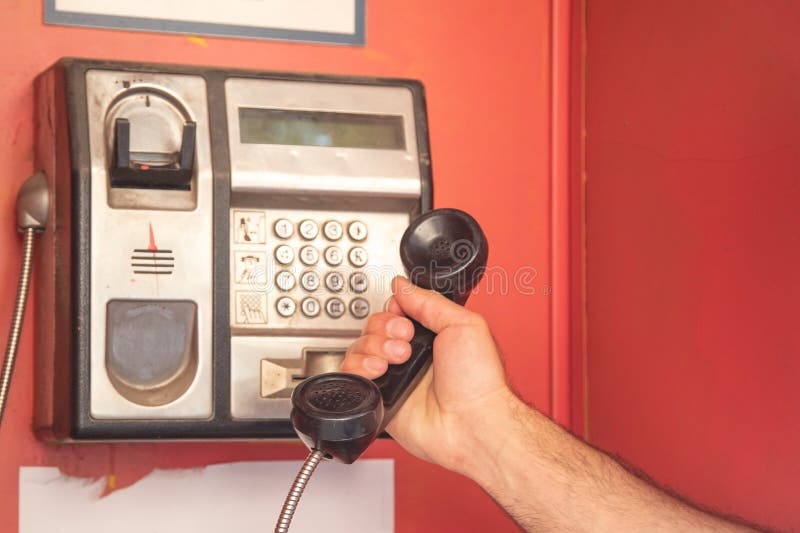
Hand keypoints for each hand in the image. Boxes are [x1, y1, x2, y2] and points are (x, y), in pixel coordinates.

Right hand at [341, 276, 512, 473]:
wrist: (472, 422)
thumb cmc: (478, 381)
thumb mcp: (463, 324)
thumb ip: (429, 302)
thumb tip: (402, 286)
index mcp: (431, 336)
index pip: (396, 311)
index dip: (394, 309)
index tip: (404, 317)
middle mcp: (411, 356)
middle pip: (374, 325)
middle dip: (385, 328)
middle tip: (405, 341)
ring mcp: (395, 377)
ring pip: (361, 347)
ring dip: (374, 346)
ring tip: (397, 360)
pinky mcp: (380, 398)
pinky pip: (352, 375)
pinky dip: (359, 367)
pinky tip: (380, 371)